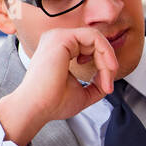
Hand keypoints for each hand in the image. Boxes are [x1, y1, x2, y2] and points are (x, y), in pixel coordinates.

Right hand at [0, 27, 118, 145]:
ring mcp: (58, 36)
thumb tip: (109, 77)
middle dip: (108, 64)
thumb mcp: (83, 92)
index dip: (104, 66)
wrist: (37, 108)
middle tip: (108, 85)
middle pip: (95, 43)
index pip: (90, 48)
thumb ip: (97, 82)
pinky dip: (106, 53)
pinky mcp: (63, 37)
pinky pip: (95, 37)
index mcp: (60, 50)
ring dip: (108, 60)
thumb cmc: (52, 103)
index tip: (106, 87)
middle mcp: (57, 40)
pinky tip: (107, 69)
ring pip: (97, 39)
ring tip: (106, 80)